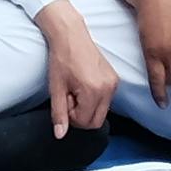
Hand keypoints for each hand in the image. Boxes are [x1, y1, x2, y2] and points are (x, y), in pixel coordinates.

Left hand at [38, 5, 117, 133]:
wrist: (70, 35)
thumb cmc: (62, 58)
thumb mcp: (56, 88)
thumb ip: (59, 114)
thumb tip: (60, 134)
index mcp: (94, 91)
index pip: (85, 122)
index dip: (71, 116)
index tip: (65, 101)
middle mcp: (108, 88)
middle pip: (96, 121)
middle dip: (81, 115)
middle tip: (70, 97)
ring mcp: (113, 83)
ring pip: (101, 112)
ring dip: (87, 107)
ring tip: (76, 89)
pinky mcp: (114, 79)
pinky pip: (105, 100)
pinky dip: (94, 99)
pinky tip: (83, 85)